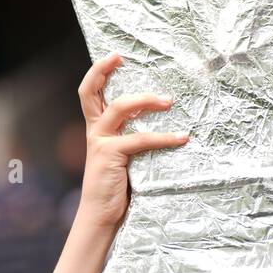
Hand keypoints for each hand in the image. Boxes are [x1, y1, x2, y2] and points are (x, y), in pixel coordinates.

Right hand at [77, 53, 189, 230]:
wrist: (102, 216)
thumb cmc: (117, 188)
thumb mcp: (125, 158)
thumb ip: (133, 139)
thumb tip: (163, 121)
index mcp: (97, 130)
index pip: (91, 94)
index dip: (99, 72)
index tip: (116, 56)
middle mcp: (95, 132)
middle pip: (90, 93)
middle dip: (103, 70)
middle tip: (122, 57)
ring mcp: (100, 143)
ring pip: (119, 108)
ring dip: (145, 100)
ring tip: (168, 101)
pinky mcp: (111, 156)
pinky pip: (140, 139)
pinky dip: (164, 137)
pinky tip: (182, 138)